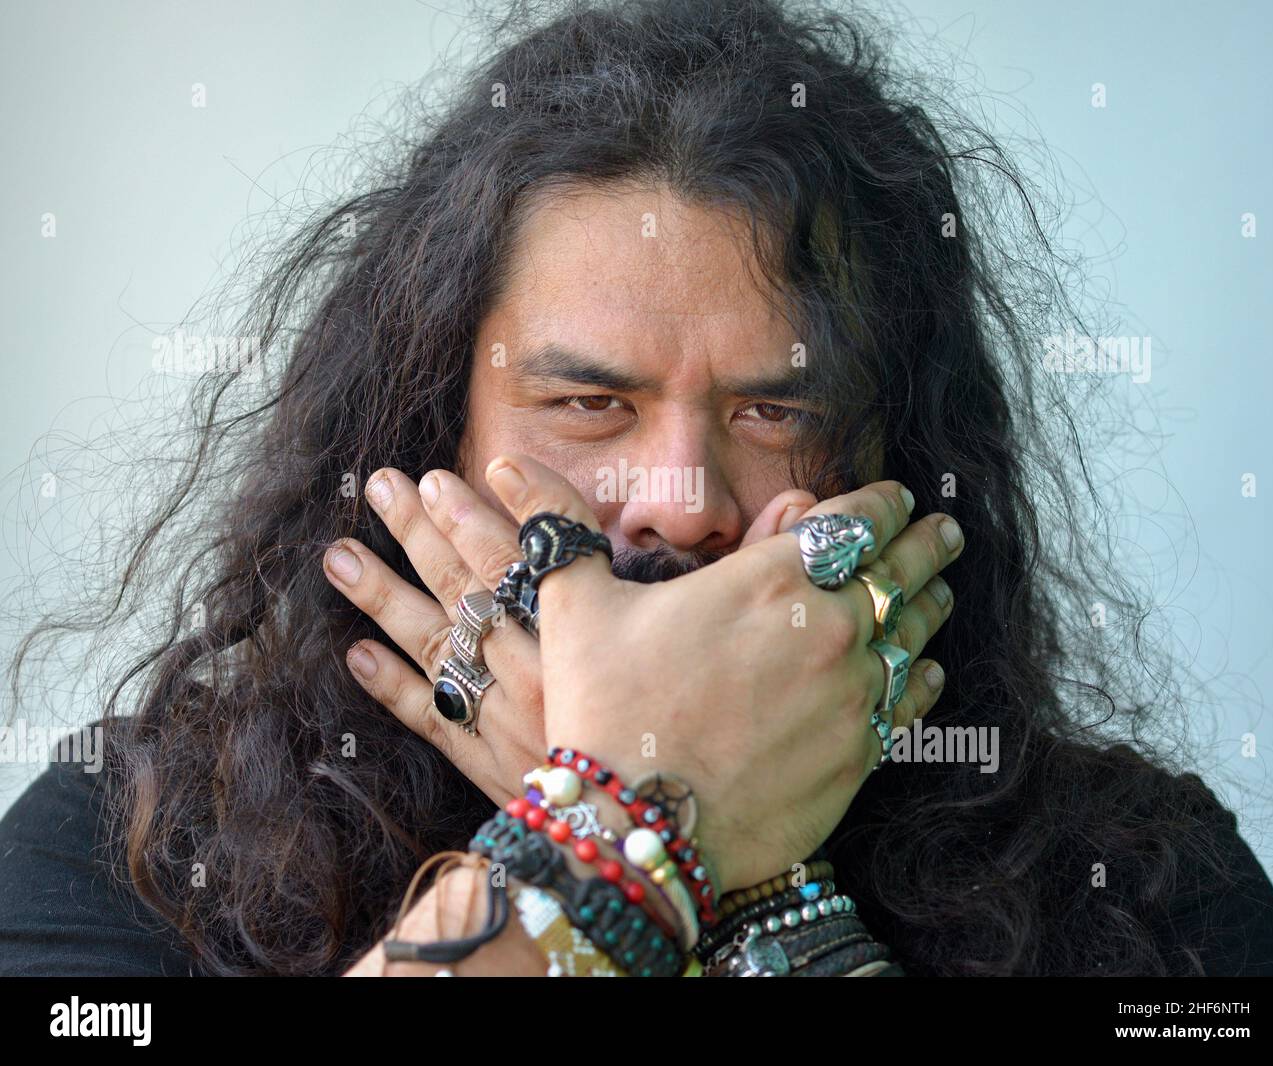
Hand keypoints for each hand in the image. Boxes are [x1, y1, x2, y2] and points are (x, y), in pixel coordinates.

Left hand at [325, 468, 820, 808]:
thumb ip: (759, 565)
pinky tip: (355, 658)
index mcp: (590, 634)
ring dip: (384, 594)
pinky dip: (391, 689)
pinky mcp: (486, 762)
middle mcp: (537, 663)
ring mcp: (502, 713)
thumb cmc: (703, 740)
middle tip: (375, 484)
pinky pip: (431, 719)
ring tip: (340, 551)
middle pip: (466, 584)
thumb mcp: (728, 645)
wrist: (663, 846)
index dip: (484, 512)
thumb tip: (800, 497)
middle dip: (418, 531)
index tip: (445, 474)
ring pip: (434, 641)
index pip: (527, 554)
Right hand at [479, 454, 958, 894]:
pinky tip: (925, 670)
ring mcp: (850, 693)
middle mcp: (826, 626)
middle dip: (926, 542)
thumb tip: (508, 469)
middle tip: (945, 531)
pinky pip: (908, 702)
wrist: (636, 828)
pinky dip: (921, 679)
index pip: (852, 519)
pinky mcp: (858, 753)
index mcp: (769, 577)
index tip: (897, 496)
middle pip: (900, 568)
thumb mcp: (576, 608)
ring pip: (912, 633)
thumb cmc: (606, 710)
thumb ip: (562, 531)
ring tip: (942, 589)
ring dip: (930, 603)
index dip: (881, 502)